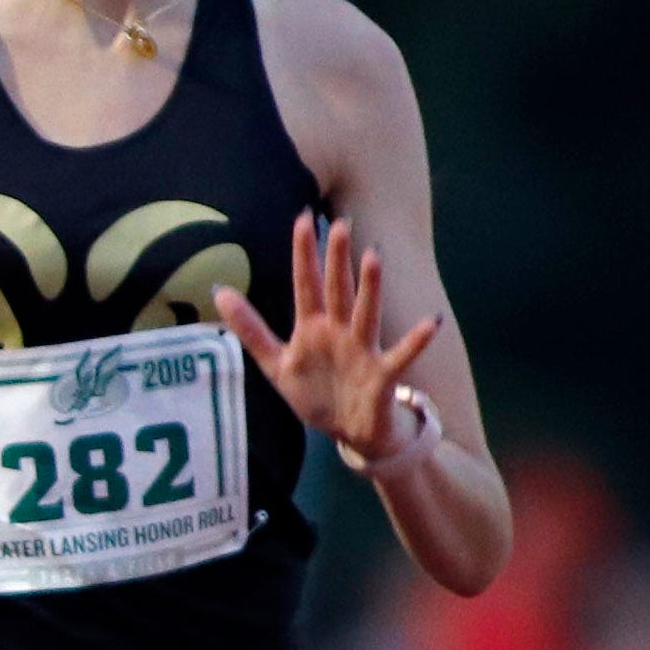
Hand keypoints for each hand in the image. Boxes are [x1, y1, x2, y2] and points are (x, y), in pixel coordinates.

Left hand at [221, 208, 437, 459]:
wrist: (349, 432)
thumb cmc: (316, 392)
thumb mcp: (275, 363)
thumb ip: (250, 329)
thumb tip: (219, 291)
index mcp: (312, 327)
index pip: (306, 284)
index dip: (304, 254)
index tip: (302, 218)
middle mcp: (339, 331)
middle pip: (337, 290)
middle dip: (337, 260)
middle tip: (340, 223)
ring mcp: (362, 350)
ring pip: (365, 313)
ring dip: (370, 287)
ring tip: (374, 256)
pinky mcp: (381, 374)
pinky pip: (401, 354)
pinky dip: (416, 339)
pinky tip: (430, 321)